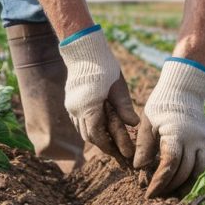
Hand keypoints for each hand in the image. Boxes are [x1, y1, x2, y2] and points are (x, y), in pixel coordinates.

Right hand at [60, 26, 139, 165]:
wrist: (83, 51)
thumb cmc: (104, 66)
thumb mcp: (118, 86)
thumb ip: (124, 107)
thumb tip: (134, 124)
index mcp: (89, 107)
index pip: (98, 136)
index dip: (110, 147)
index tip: (121, 153)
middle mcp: (76, 110)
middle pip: (89, 136)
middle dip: (104, 145)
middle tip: (118, 152)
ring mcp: (71, 106)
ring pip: (83, 130)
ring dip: (96, 137)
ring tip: (111, 143)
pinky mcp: (70, 102)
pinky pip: (79, 121)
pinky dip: (90, 127)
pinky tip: (100, 128)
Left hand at [134, 58, 204, 197]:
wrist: (184, 89)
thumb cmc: (161, 104)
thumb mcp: (148, 122)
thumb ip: (144, 145)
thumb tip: (139, 167)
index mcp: (176, 135)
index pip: (169, 166)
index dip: (159, 183)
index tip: (149, 194)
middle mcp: (193, 140)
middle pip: (184, 172)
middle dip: (170, 187)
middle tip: (157, 195)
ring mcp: (203, 141)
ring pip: (200, 171)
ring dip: (187, 185)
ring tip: (173, 193)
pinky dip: (202, 175)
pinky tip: (191, 182)